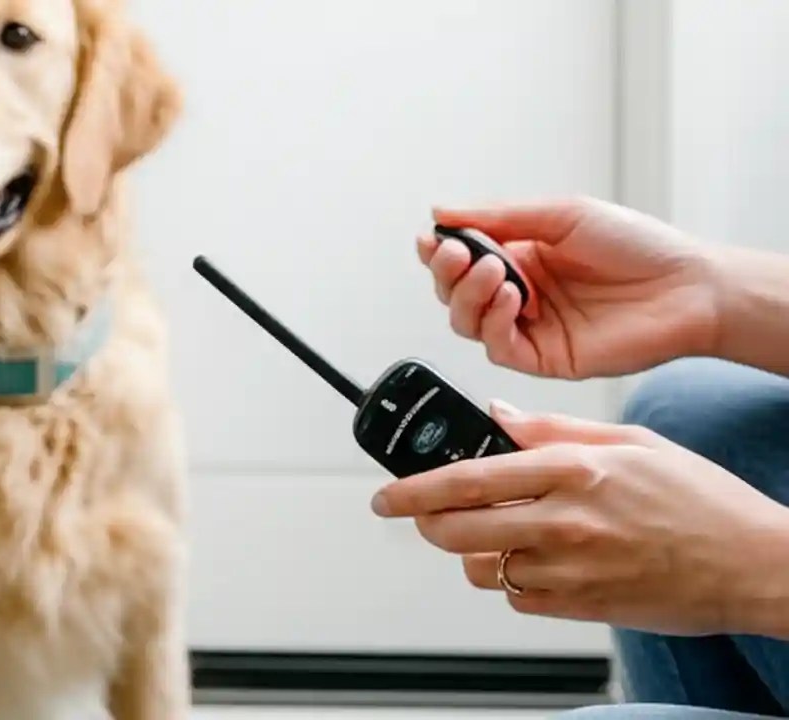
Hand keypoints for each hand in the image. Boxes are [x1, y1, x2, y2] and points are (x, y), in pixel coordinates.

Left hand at [369, 401, 788, 637]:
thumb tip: (497, 414)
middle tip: (427, 515)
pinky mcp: (580, 607)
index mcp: (573, 470)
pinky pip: (516, 597)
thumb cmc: (701, 500)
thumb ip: (553, 429)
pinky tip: (540, 560)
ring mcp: (570, 569)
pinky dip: (514, 580)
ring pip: (481, 567)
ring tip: (503, 533)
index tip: (386, 494)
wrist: (755, 565)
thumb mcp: (629, 441)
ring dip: (476, 551)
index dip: (414, 488)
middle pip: (456, 529)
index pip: (467, 479)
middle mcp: (564, 520)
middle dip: (428, 523)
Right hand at [418, 197, 719, 378]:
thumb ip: (499, 217)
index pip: (460, 260)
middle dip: (447, 274)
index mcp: (520, 256)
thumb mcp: (562, 214)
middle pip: (454, 294)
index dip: (439, 252)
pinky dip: (494, 323)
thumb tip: (441, 212)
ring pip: (467, 323)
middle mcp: (520, 294)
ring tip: (493, 271)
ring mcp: (530, 328)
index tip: (431, 239)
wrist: (688, 286)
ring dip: (468, 296)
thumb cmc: (638, 245)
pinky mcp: (544, 358)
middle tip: (457, 254)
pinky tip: (512, 299)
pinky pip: (498, 349)